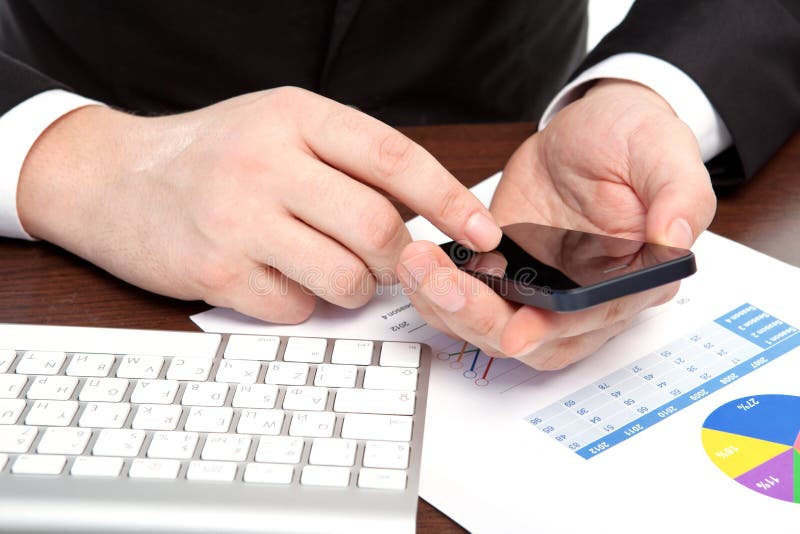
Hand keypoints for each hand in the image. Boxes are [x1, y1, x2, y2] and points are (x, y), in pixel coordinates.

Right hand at [18, 87, 500, 321]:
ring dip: (356, 286)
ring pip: (346, 277)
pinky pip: (297, 308)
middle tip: (395, 263)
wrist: (115, 179)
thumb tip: (426, 214)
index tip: (482, 232)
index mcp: (295, 116)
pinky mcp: (216, 272)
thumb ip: (348, 160)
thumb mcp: (280, 128)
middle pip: (378, 228)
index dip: (449, 200)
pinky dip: (304, 302)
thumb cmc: (215, 155)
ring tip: (333, 270)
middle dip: (402, 259)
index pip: (394, 159)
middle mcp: (267, 162)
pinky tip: (280, 278)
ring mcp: (238, 218)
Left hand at [397, 80, 715, 368]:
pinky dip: (439, 293)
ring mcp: (542, 290)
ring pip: (495, 327)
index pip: (595, 321)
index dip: (555, 329)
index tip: (515, 329)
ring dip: (451, 309)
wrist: (592, 129)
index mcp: (634, 278)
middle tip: (442, 286)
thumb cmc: (633, 138)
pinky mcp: (507, 274)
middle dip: (485, 321)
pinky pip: (471, 299)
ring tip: (418, 267)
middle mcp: (587, 298)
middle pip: (537, 340)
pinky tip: (418, 265)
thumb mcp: (664, 149)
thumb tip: (678, 235)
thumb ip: (679, 192)